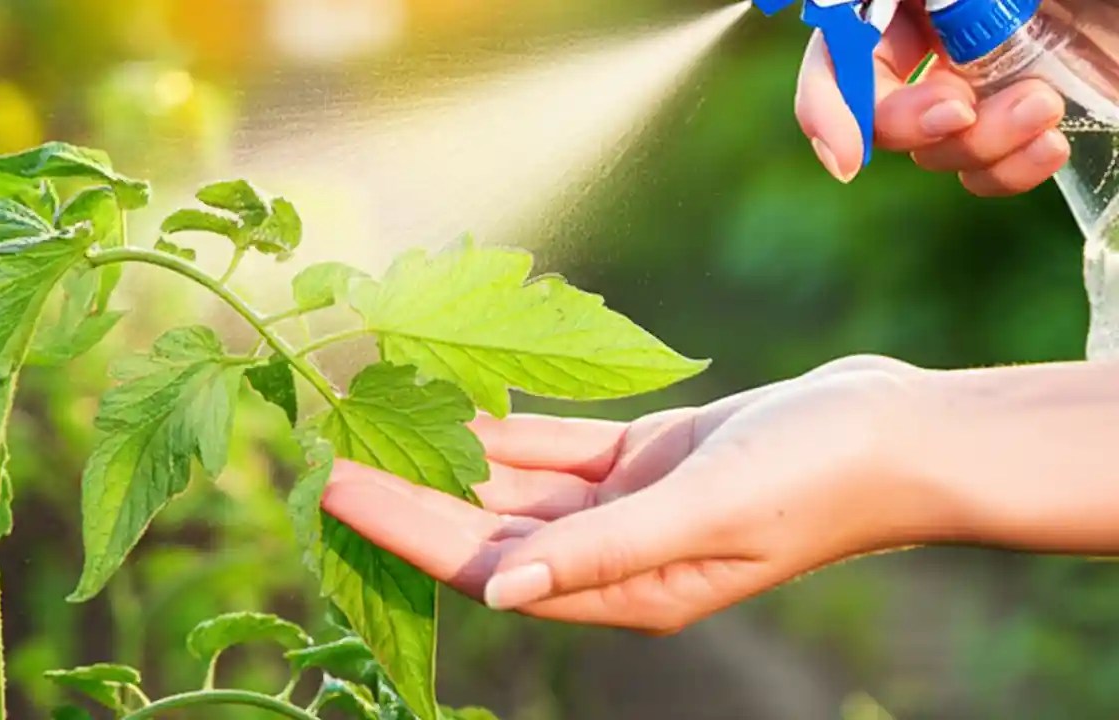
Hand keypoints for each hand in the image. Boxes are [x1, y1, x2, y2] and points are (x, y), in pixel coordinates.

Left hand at [321, 355, 947, 634]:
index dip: (405, 529)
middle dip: (411, 491)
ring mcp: (630, 505)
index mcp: (621, 590)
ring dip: (454, 454)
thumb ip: (600, 552)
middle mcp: (614, 555)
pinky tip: (463, 403)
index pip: (486, 563)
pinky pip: (561, 446)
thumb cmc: (813, 481)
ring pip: (519, 484)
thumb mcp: (701, 513)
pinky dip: (513, 427)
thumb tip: (500, 590)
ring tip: (381, 419)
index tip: (336, 490)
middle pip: (488, 525)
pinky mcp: (649, 459)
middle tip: (332, 450)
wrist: (894, 434)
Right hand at [796, 3, 1069, 194]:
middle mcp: (934, 29)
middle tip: (961, 114)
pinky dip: (1008, 168)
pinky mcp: (1017, 115)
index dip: (828, 102)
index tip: (847, 156)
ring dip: (979, 143)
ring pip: (931, 144)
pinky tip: (1049, 144)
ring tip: (1044, 111)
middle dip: (913, 123)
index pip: (839, 47)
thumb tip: (844, 20)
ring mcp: (976, 76)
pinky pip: (982, 166)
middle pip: (875, 105)